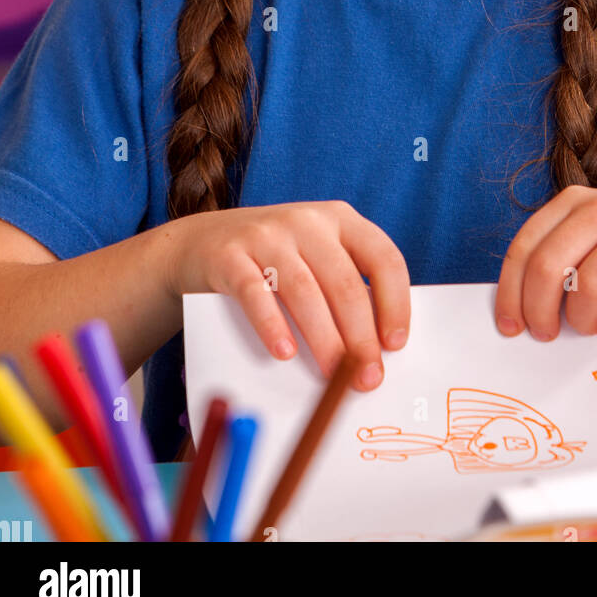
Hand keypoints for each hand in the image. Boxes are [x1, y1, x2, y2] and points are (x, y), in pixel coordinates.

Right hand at [166, 200, 410, 390]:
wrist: (201, 241)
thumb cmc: (273, 258)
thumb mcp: (316, 255)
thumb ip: (345, 285)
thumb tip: (378, 345)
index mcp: (339, 219)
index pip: (383, 258)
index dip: (395, 303)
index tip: (396, 344)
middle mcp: (307, 221)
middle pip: (344, 283)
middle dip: (360, 337)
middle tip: (366, 378)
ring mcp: (267, 235)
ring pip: (304, 292)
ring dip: (324, 340)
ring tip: (333, 377)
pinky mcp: (230, 255)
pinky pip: (255, 293)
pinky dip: (272, 325)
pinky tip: (284, 353)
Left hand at [494, 185, 596, 340]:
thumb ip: (563, 260)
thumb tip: (516, 310)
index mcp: (576, 202)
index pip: (526, 247)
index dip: (511, 291)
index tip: (511, 328)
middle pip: (548, 265)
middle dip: (539, 310)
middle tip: (546, 336)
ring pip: (588, 284)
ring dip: (582, 320)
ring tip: (590, 329)